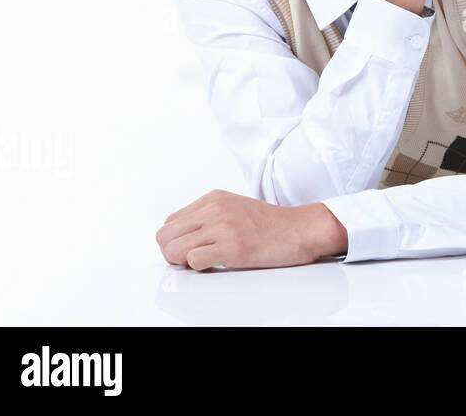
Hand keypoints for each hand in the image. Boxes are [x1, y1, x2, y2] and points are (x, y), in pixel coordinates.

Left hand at [155, 189, 347, 270]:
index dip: (176, 241)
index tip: (191, 249)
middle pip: (164, 235)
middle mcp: (214, 209)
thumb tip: (183, 239)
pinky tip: (217, 264)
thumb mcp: (235, 208)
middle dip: (172, 253)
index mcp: (213, 198)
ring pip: (172, 248)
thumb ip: (209, 217)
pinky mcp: (231, 246)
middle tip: (191, 261)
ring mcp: (222, 227)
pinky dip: (200, 268)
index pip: (170, 222)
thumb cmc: (271, 224)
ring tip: (204, 262)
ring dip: (183, 262)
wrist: (301, 229)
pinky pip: (193, 261)